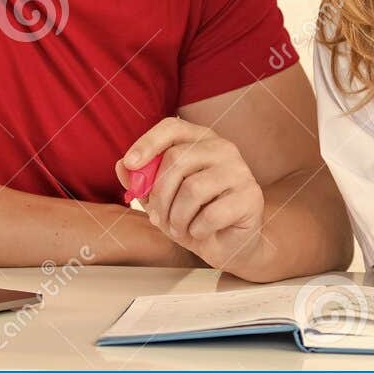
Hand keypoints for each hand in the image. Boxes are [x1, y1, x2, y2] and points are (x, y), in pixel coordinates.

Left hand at [117, 118, 265, 275]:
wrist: (227, 245)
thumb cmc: (193, 216)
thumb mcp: (161, 199)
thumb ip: (142, 181)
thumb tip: (122, 166)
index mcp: (201, 140)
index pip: (172, 127)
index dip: (148, 142)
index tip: (130, 163)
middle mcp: (223, 148)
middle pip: (177, 159)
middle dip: (159, 195)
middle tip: (157, 218)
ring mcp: (240, 171)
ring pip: (192, 188)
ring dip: (177, 217)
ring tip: (178, 228)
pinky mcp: (251, 197)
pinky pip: (211, 214)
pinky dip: (197, 230)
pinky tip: (200, 232)